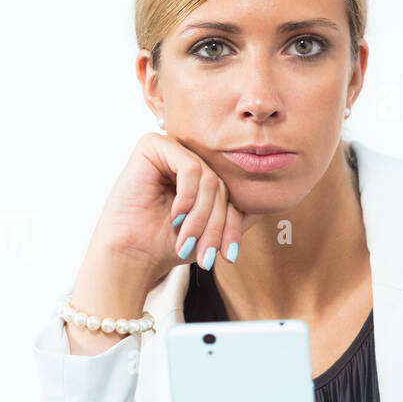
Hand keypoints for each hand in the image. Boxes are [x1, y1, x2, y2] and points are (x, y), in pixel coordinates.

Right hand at [86, 131, 260, 288]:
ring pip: (210, 177)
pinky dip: (188, 196)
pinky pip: (190, 166)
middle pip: (222, 185)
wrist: (130, 256)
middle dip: (217, 224)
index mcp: (197, 174)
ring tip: (186, 238)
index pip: (230, 191)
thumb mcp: (212, 230)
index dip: (232, 224)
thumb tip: (271, 201)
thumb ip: (238, 213)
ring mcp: (169, 149)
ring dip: (202, 215)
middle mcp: (184, 157)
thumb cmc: (164, 244)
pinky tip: (175, 215)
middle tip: (206, 253)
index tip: (227, 255)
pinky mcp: (153, 145)